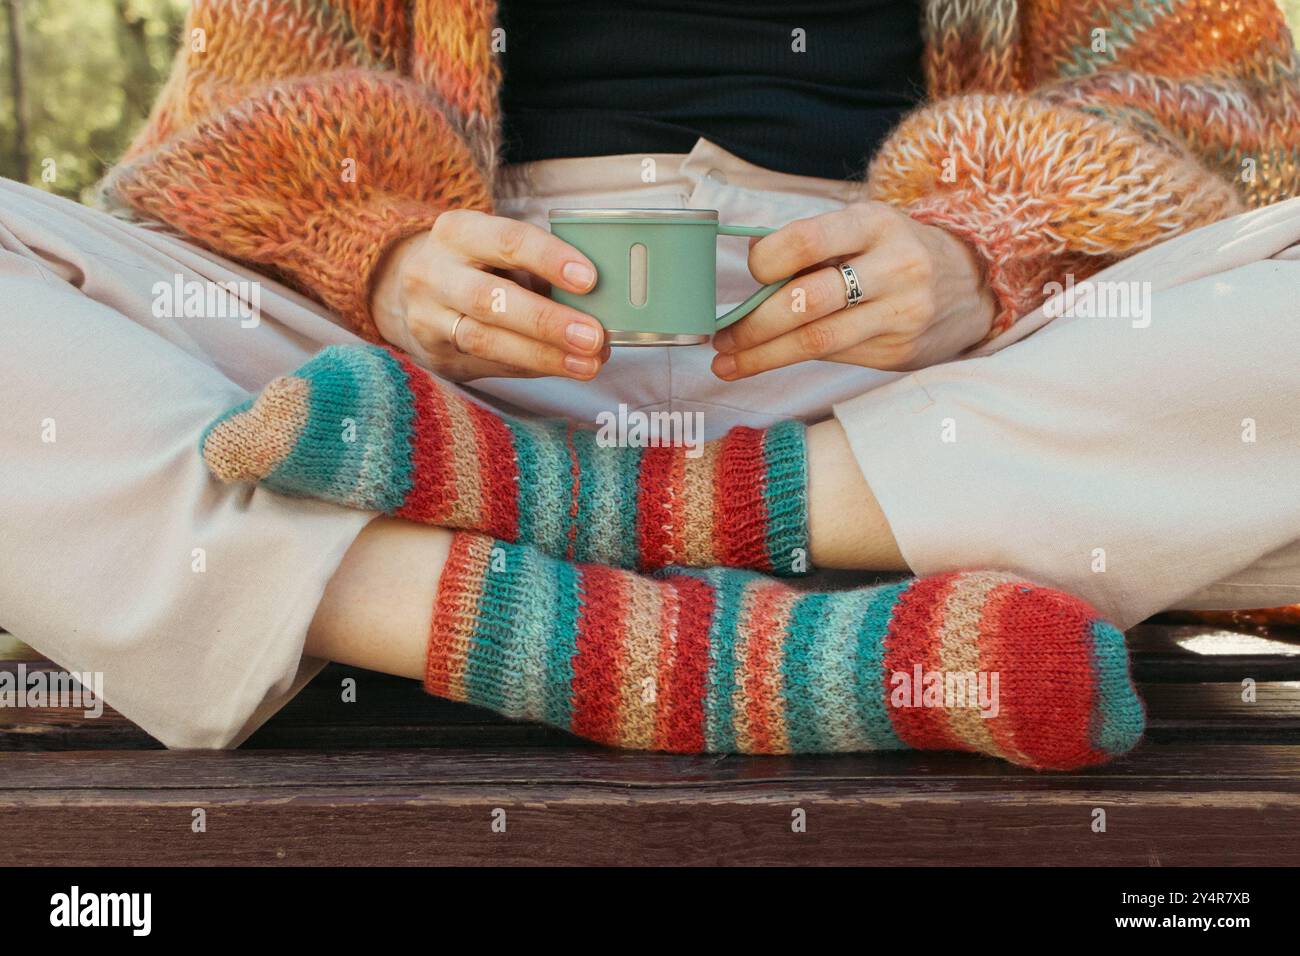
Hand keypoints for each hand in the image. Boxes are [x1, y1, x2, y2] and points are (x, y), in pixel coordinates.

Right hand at [371, 210, 608, 382]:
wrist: (408, 289)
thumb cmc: (475, 265)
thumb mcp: (497, 250)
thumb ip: (540, 269)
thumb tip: (600, 304)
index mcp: (458, 232)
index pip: (506, 241)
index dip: (549, 259)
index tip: (590, 279)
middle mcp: (434, 272)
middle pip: (491, 299)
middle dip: (548, 321)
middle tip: (594, 336)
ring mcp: (427, 316)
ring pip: (486, 339)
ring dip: (544, 355)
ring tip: (587, 363)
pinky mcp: (434, 353)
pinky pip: (488, 364)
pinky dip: (531, 367)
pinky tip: (562, 367)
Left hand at [711, 201, 995, 378]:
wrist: (971, 284)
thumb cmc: (894, 251)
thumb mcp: (864, 228)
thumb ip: (814, 248)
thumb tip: (749, 275)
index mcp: (875, 224)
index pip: (808, 239)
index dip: (766, 260)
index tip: (748, 273)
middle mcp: (894, 267)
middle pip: (806, 301)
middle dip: (753, 324)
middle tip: (721, 338)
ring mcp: (900, 314)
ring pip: (816, 341)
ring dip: (762, 355)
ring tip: (728, 362)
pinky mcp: (899, 351)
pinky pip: (835, 357)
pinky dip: (793, 360)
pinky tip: (766, 361)